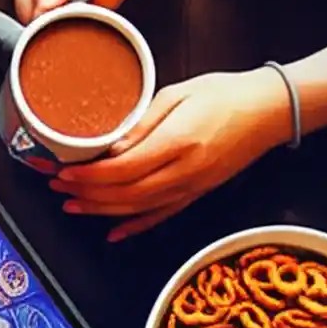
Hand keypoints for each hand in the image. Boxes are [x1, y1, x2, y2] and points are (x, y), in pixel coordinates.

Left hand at [49, 70, 289, 240]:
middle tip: (56, 186)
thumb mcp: (176, 95)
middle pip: (124, 194)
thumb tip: (109, 147)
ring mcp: (192, 187)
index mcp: (179, 142)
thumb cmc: (224, 94)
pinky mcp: (197, 194)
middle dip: (85, 193)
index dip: (89, 175)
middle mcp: (185, 172)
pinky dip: (134, 227)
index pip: (123, 168)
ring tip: (71, 204)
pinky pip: (161, 217)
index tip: (63, 171)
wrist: (270, 110)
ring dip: (100, 210)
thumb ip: (141, 123)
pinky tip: (113, 233)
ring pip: (137, 209)